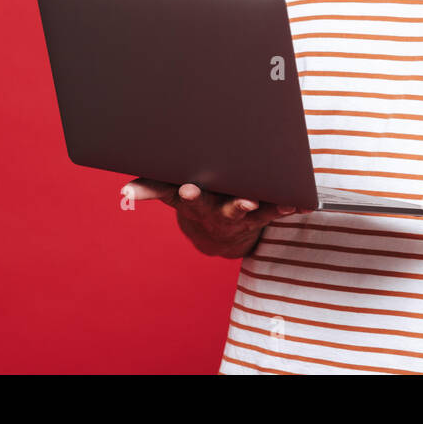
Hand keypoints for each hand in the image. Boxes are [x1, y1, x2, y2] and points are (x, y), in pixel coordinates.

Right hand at [124, 178, 296, 257]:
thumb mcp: (171, 193)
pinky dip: (286, 207)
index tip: (170, 187)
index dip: (171, 192)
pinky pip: (273, 212)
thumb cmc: (196, 199)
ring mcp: (236, 215)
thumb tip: (124, 191)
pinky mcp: (259, 217)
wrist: (219, 236)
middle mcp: (212, 211)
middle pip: (209, 205)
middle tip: (195, 191)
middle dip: (203, 198)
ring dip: (249, 206)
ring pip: (242, 211)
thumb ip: (150, 188)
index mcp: (190, 200)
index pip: (175, 195)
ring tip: (252, 200)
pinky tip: (299, 203)